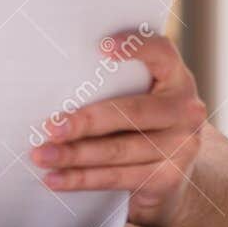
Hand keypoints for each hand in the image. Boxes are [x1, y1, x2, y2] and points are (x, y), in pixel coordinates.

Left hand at [30, 30, 227, 226]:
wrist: (175, 171)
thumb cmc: (143, 122)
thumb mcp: (143, 95)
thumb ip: (117, 83)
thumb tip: (53, 82)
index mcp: (177, 78)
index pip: (162, 53)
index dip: (136, 47)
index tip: (102, 47)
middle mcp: (186, 111)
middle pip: (132, 112)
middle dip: (86, 121)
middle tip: (50, 127)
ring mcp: (181, 147)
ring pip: (120, 150)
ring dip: (75, 155)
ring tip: (42, 155)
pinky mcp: (168, 179)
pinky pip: (118, 178)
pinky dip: (82, 179)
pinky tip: (55, 179)